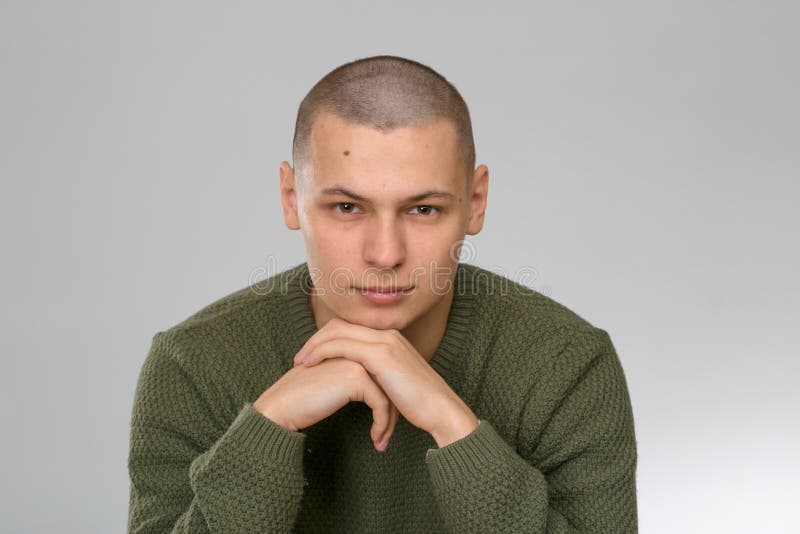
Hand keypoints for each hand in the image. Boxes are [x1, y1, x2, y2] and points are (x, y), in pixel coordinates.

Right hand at [253, 357, 398, 450]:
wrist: (281, 407)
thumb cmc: (302, 399)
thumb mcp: (332, 383)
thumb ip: (351, 380)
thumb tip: (378, 395)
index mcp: (350, 349)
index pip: (381, 375)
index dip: (386, 400)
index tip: (384, 425)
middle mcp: (356, 350)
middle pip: (388, 383)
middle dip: (392, 413)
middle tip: (386, 437)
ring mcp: (357, 361)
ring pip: (388, 393)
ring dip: (388, 422)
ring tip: (382, 442)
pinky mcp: (356, 377)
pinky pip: (381, 403)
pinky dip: (381, 424)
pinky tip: (375, 440)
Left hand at [293, 317, 478, 446]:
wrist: (441, 409)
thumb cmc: (419, 403)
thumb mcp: (394, 384)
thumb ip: (378, 376)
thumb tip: (360, 383)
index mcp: (389, 338)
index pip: (349, 328)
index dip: (327, 339)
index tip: (311, 357)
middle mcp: (386, 334)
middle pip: (340, 325)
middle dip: (316, 340)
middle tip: (299, 359)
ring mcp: (384, 341)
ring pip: (337, 333)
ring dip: (314, 346)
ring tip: (300, 363)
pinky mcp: (381, 354)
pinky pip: (342, 345)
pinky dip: (322, 352)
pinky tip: (310, 364)